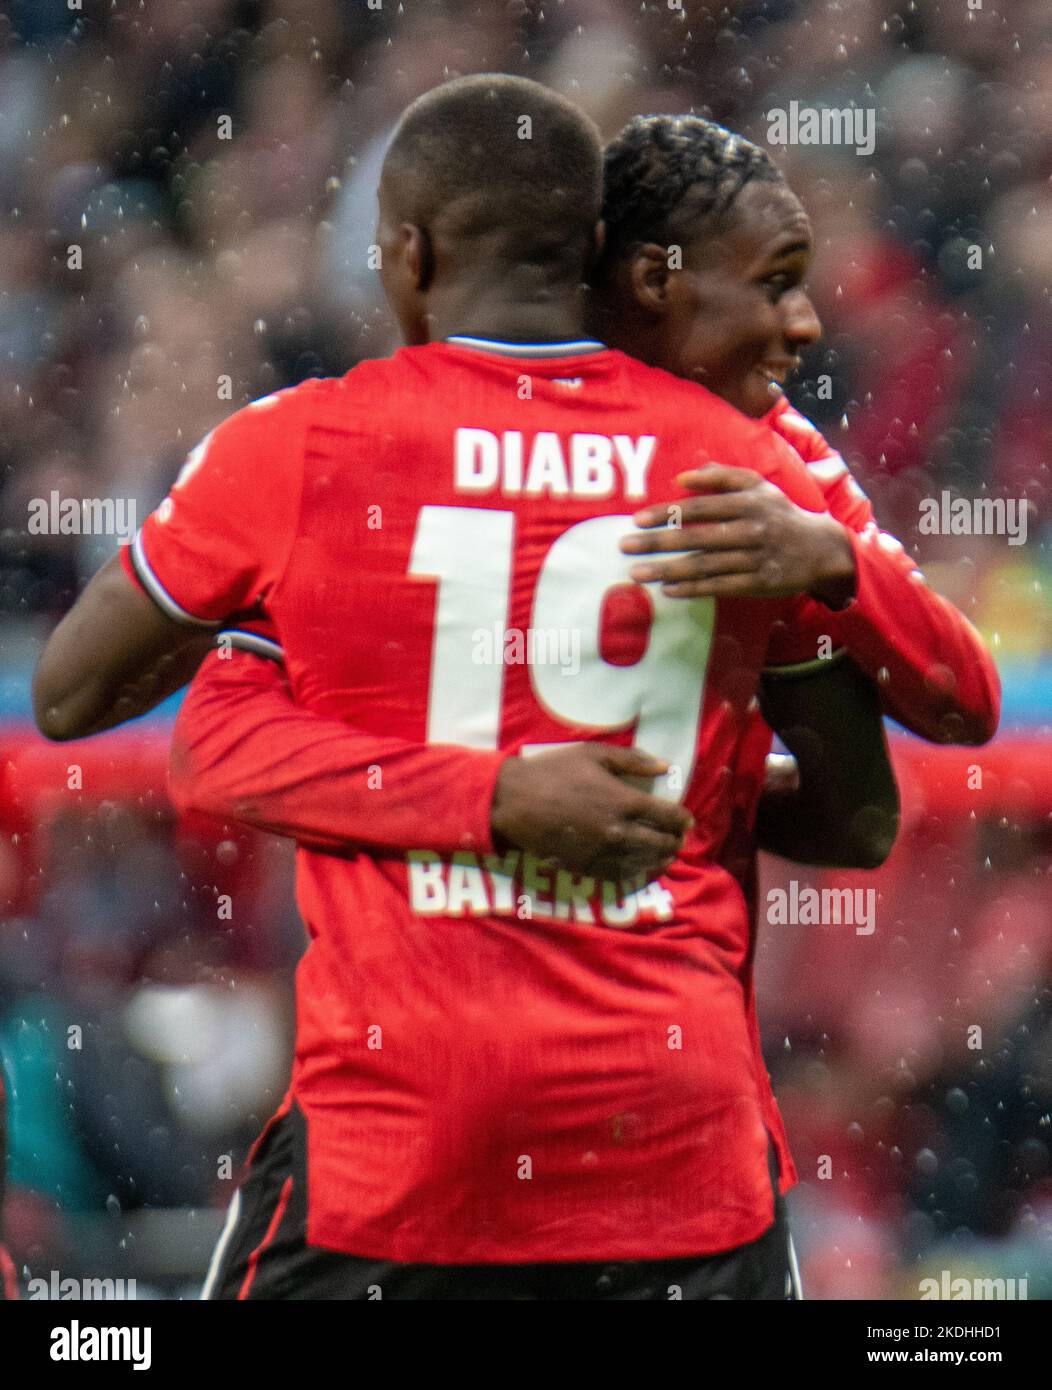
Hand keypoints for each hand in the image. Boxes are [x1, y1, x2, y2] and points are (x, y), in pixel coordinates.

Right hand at [490, 744, 692, 882]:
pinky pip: (620, 876)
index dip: (683, 820)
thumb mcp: (593, 754)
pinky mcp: (586, 867)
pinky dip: (636, 874)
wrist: (515, 802)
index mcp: (624, 801)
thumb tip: (665, 767)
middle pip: (661, 844)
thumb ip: (633, 761)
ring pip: (644, 863)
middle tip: (677, 839)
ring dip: (660, 860)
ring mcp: (603, 853)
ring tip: (665, 855)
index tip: (686, 820)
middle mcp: (619, 831)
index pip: (668, 817)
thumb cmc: (554, 772)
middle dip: (675, 842)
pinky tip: (639, 868)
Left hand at [620, 464, 855, 604]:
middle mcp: (750, 529)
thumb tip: (682, 477)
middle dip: (658, 542)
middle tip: (625, 546)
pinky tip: (667, 590)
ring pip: (705, 565)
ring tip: (637, 573)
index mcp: (747, 502)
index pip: (700, 507)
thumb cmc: (779, 513)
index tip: (637, 519)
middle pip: (697, 537)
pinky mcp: (759, 583)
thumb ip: (722, 476)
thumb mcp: (758, 486)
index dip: (668, 513)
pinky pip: (720, 586)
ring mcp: (754, 558)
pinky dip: (693, 589)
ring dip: (668, 570)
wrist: (820, 548)